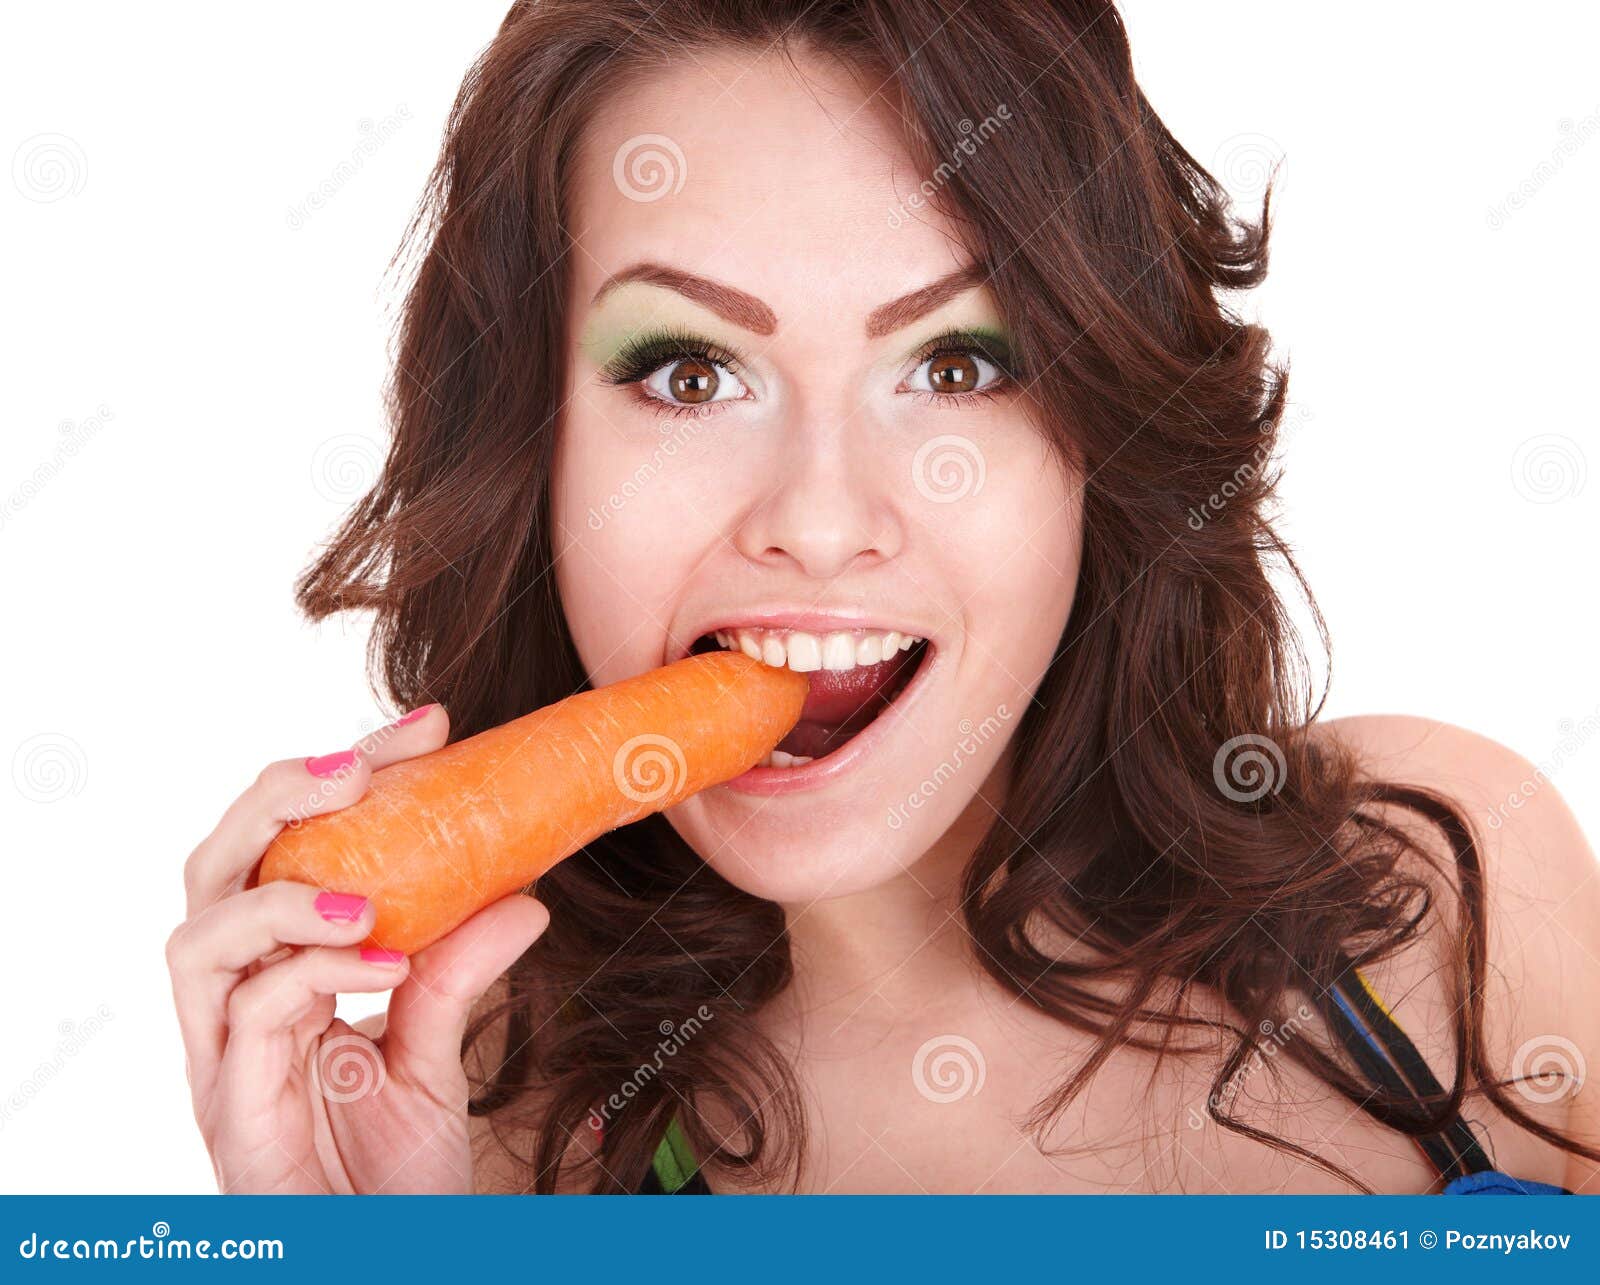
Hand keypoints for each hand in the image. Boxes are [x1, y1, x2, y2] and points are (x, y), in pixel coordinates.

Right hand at [166, 706, 548, 1192]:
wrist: (390, 1260)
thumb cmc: (391, 1173)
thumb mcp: (435, 1054)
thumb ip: (459, 974)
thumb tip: (527, 895)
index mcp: (275, 978)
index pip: (282, 853)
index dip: (335, 781)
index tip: (426, 728)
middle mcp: (234, 1010)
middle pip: (214, 872)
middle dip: (278, 799)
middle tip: (360, 763)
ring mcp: (223, 1066)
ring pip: (199, 940)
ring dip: (284, 892)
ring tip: (367, 888)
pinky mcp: (233, 1120)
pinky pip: (248, 1023)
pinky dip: (311, 975)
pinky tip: (380, 960)